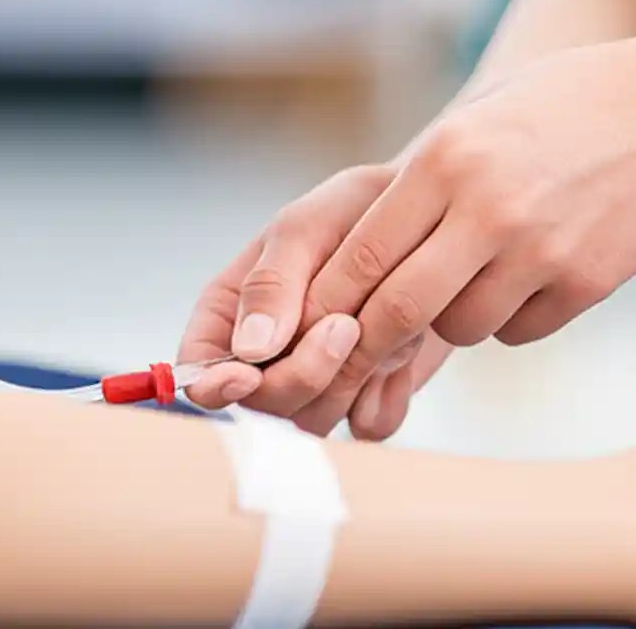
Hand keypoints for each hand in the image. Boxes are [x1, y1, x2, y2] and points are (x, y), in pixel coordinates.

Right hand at [178, 165, 452, 438]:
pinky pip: (368, 424)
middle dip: (302, 375)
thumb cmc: (358, 210)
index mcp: (231, 313)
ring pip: (313, 421)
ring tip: (380, 320)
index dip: (215, 384)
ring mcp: (318, 381)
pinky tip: (403, 350)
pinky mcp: (366, 396)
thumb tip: (249, 350)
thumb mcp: (305, 228)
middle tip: (345, 325)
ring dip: (352, 378)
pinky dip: (387, 394)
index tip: (247, 374)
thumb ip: (271, 284)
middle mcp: (268, 357)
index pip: (199, 370)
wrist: (436, 221)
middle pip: (261, 406)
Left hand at [293, 43, 635, 427]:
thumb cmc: (558, 109)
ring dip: (448, 323)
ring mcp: (540, 250)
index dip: (328, 304)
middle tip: (352, 354)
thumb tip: (350, 261)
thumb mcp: (475, 119)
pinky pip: (517, 331)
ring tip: (469, 280)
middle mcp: (487, 207)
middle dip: (363, 344)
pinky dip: (508, 320)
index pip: (362, 255)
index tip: (307, 328)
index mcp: (446, 160)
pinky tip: (528, 276)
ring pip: (460, 330)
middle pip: (397, 310)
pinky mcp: (586, 283)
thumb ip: (417, 182)